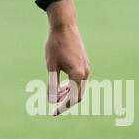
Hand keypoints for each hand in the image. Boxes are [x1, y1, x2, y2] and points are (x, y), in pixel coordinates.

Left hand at [45, 0, 89, 115]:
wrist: (64, 26)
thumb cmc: (56, 45)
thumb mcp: (51, 66)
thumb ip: (52, 84)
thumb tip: (51, 101)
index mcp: (78, 74)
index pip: (73, 98)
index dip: (63, 107)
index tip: (53, 113)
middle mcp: (85, 72)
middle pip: (78, 95)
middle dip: (66, 103)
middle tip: (53, 108)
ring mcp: (86, 68)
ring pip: (79, 88)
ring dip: (68, 94)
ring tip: (56, 96)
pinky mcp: (84, 63)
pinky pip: (79, 80)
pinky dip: (71, 86)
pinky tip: (61, 86)